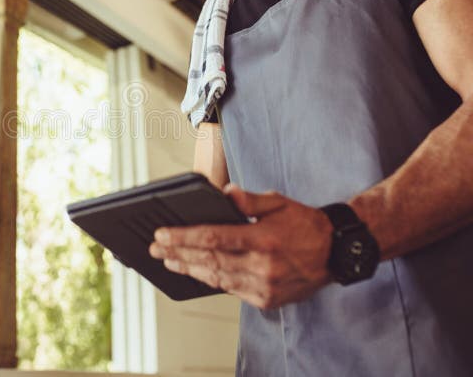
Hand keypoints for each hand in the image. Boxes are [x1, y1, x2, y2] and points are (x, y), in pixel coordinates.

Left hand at [149, 184, 333, 308]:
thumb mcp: (279, 202)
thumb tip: (225, 193)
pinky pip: (232, 290)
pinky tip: (197, 272)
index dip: (183, 237)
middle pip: (209, 260)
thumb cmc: (305, 224)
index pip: (213, 238)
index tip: (162, 234)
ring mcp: (265, 286)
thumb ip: (249, 199)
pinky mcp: (267, 299)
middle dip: (178, 254)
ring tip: (169, 261)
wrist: (337, 252)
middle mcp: (262, 266)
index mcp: (264, 239)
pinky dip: (212, 280)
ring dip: (190, 269)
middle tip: (155, 248)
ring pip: (217, 278)